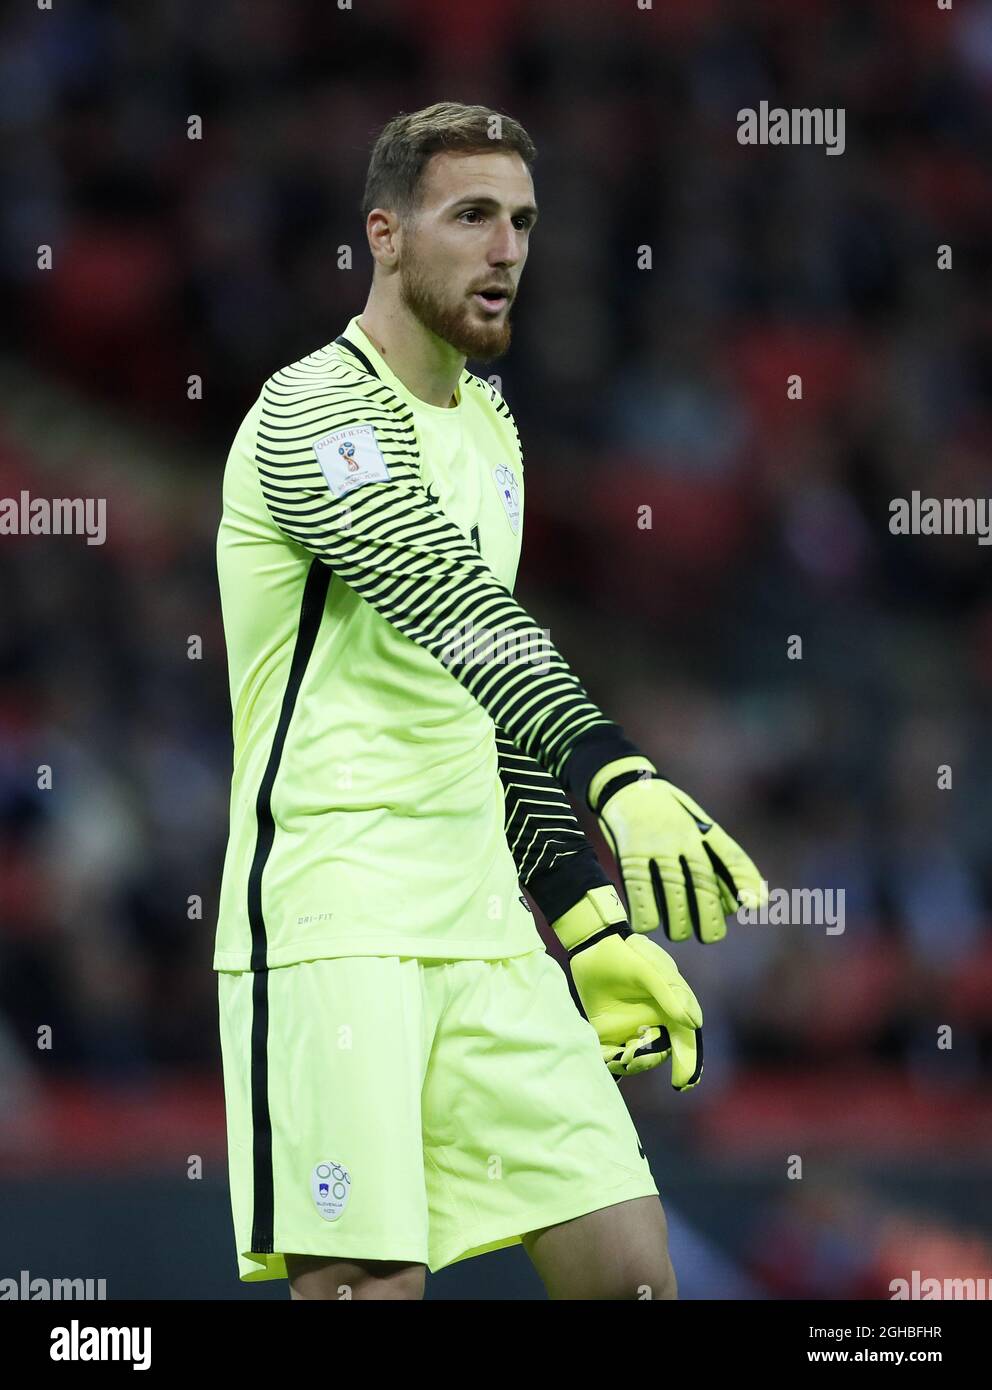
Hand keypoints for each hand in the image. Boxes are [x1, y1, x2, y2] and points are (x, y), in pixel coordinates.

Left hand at [552, 886, 702, 1089]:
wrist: (591, 947)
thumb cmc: (625, 954)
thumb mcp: (647, 969)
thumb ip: (669, 993)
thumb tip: (693, 1024)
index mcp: (673, 1007)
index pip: (686, 1040)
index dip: (688, 1063)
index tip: (683, 1083)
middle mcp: (656, 1021)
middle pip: (661, 1052)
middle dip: (650, 1060)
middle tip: (634, 1059)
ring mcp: (632, 1029)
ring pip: (638, 1056)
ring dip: (631, 1061)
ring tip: (620, 1054)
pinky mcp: (610, 1034)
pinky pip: (615, 1055)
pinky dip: (612, 1059)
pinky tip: (607, 1055)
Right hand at [589, 758, 764, 942]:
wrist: (625, 784)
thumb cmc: (666, 814)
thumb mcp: (696, 826)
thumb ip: (718, 859)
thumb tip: (740, 903)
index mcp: (704, 829)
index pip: (732, 856)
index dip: (745, 880)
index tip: (754, 904)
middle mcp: (684, 836)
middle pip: (703, 882)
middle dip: (709, 916)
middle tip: (710, 937)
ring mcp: (657, 843)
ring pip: (673, 890)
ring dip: (677, 920)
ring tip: (678, 934)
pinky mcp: (631, 851)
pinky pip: (640, 888)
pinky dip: (645, 912)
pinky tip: (647, 924)